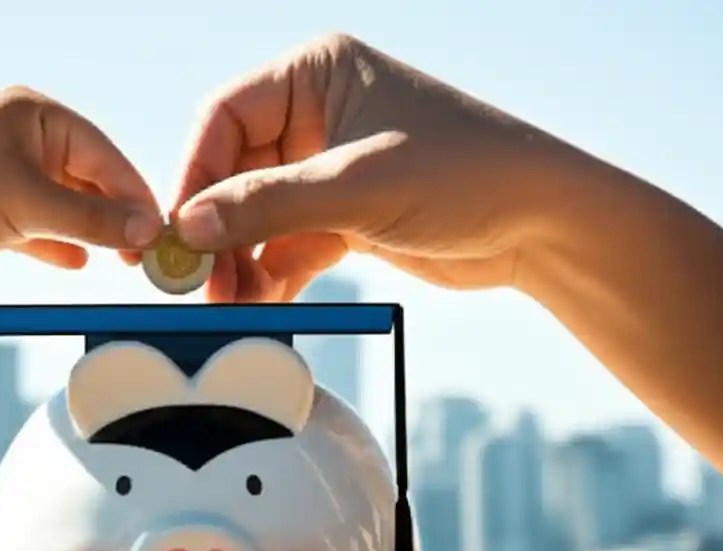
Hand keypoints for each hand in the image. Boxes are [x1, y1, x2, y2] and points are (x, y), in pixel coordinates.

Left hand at [0, 86, 162, 289]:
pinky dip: (61, 245)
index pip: (101, 153)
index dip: (134, 193)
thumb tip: (147, 230)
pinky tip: (79, 264)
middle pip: (89, 178)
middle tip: (149, 255)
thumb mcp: (26, 206)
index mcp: (32, 115)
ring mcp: (8, 176)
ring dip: (93, 233)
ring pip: (68, 206)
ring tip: (125, 263)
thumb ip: (91, 218)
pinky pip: (43, 228)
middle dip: (118, 216)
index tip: (162, 231)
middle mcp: (23, 140)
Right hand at [164, 33, 581, 301]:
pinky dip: (272, 274)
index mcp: (317, 74)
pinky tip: (262, 304)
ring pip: (257, 214)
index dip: (195, 174)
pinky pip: (287, 243)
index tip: (179, 231)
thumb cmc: (464, 173)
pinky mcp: (344, 214)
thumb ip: (265, 205)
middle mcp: (317, 113)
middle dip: (217, 230)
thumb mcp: (355, 186)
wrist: (543, 224)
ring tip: (232, 304)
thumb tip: (187, 227)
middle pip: (235, 171)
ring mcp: (328, 167)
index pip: (225, 117)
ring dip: (241, 260)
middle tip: (199, 283)